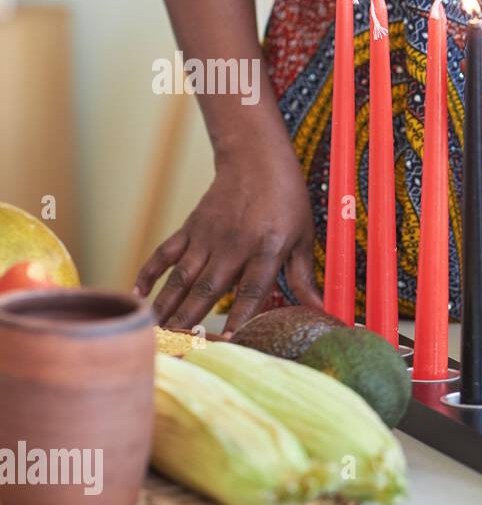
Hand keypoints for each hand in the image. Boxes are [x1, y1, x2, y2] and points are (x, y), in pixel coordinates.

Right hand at [134, 142, 321, 333]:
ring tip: (156, 331)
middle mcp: (234, 245)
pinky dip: (149, 273)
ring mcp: (207, 237)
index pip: (252, 289)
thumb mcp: (303, 236)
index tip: (230, 340)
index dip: (241, 315)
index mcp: (266, 249)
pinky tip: (138, 296)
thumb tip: (321, 310)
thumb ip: (304, 276)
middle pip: (209, 288)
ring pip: (183, 277)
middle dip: (193, 318)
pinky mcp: (190, 228)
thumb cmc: (286, 199)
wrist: (255, 158)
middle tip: (179, 346)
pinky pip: (165, 253)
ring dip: (167, 305)